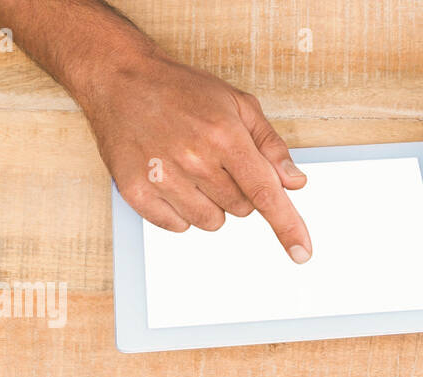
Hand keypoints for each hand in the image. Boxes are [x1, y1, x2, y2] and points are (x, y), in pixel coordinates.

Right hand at [82, 50, 311, 260]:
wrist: (120, 77)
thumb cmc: (181, 90)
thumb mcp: (237, 104)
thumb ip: (270, 146)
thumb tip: (295, 183)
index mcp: (224, 136)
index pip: (265, 194)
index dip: (287, 227)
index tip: (302, 253)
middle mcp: (194, 159)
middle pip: (241, 210)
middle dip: (236, 191)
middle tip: (214, 161)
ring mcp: (163, 176)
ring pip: (211, 222)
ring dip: (208, 203)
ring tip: (189, 168)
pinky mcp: (136, 191)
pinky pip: (178, 226)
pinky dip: (179, 210)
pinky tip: (169, 178)